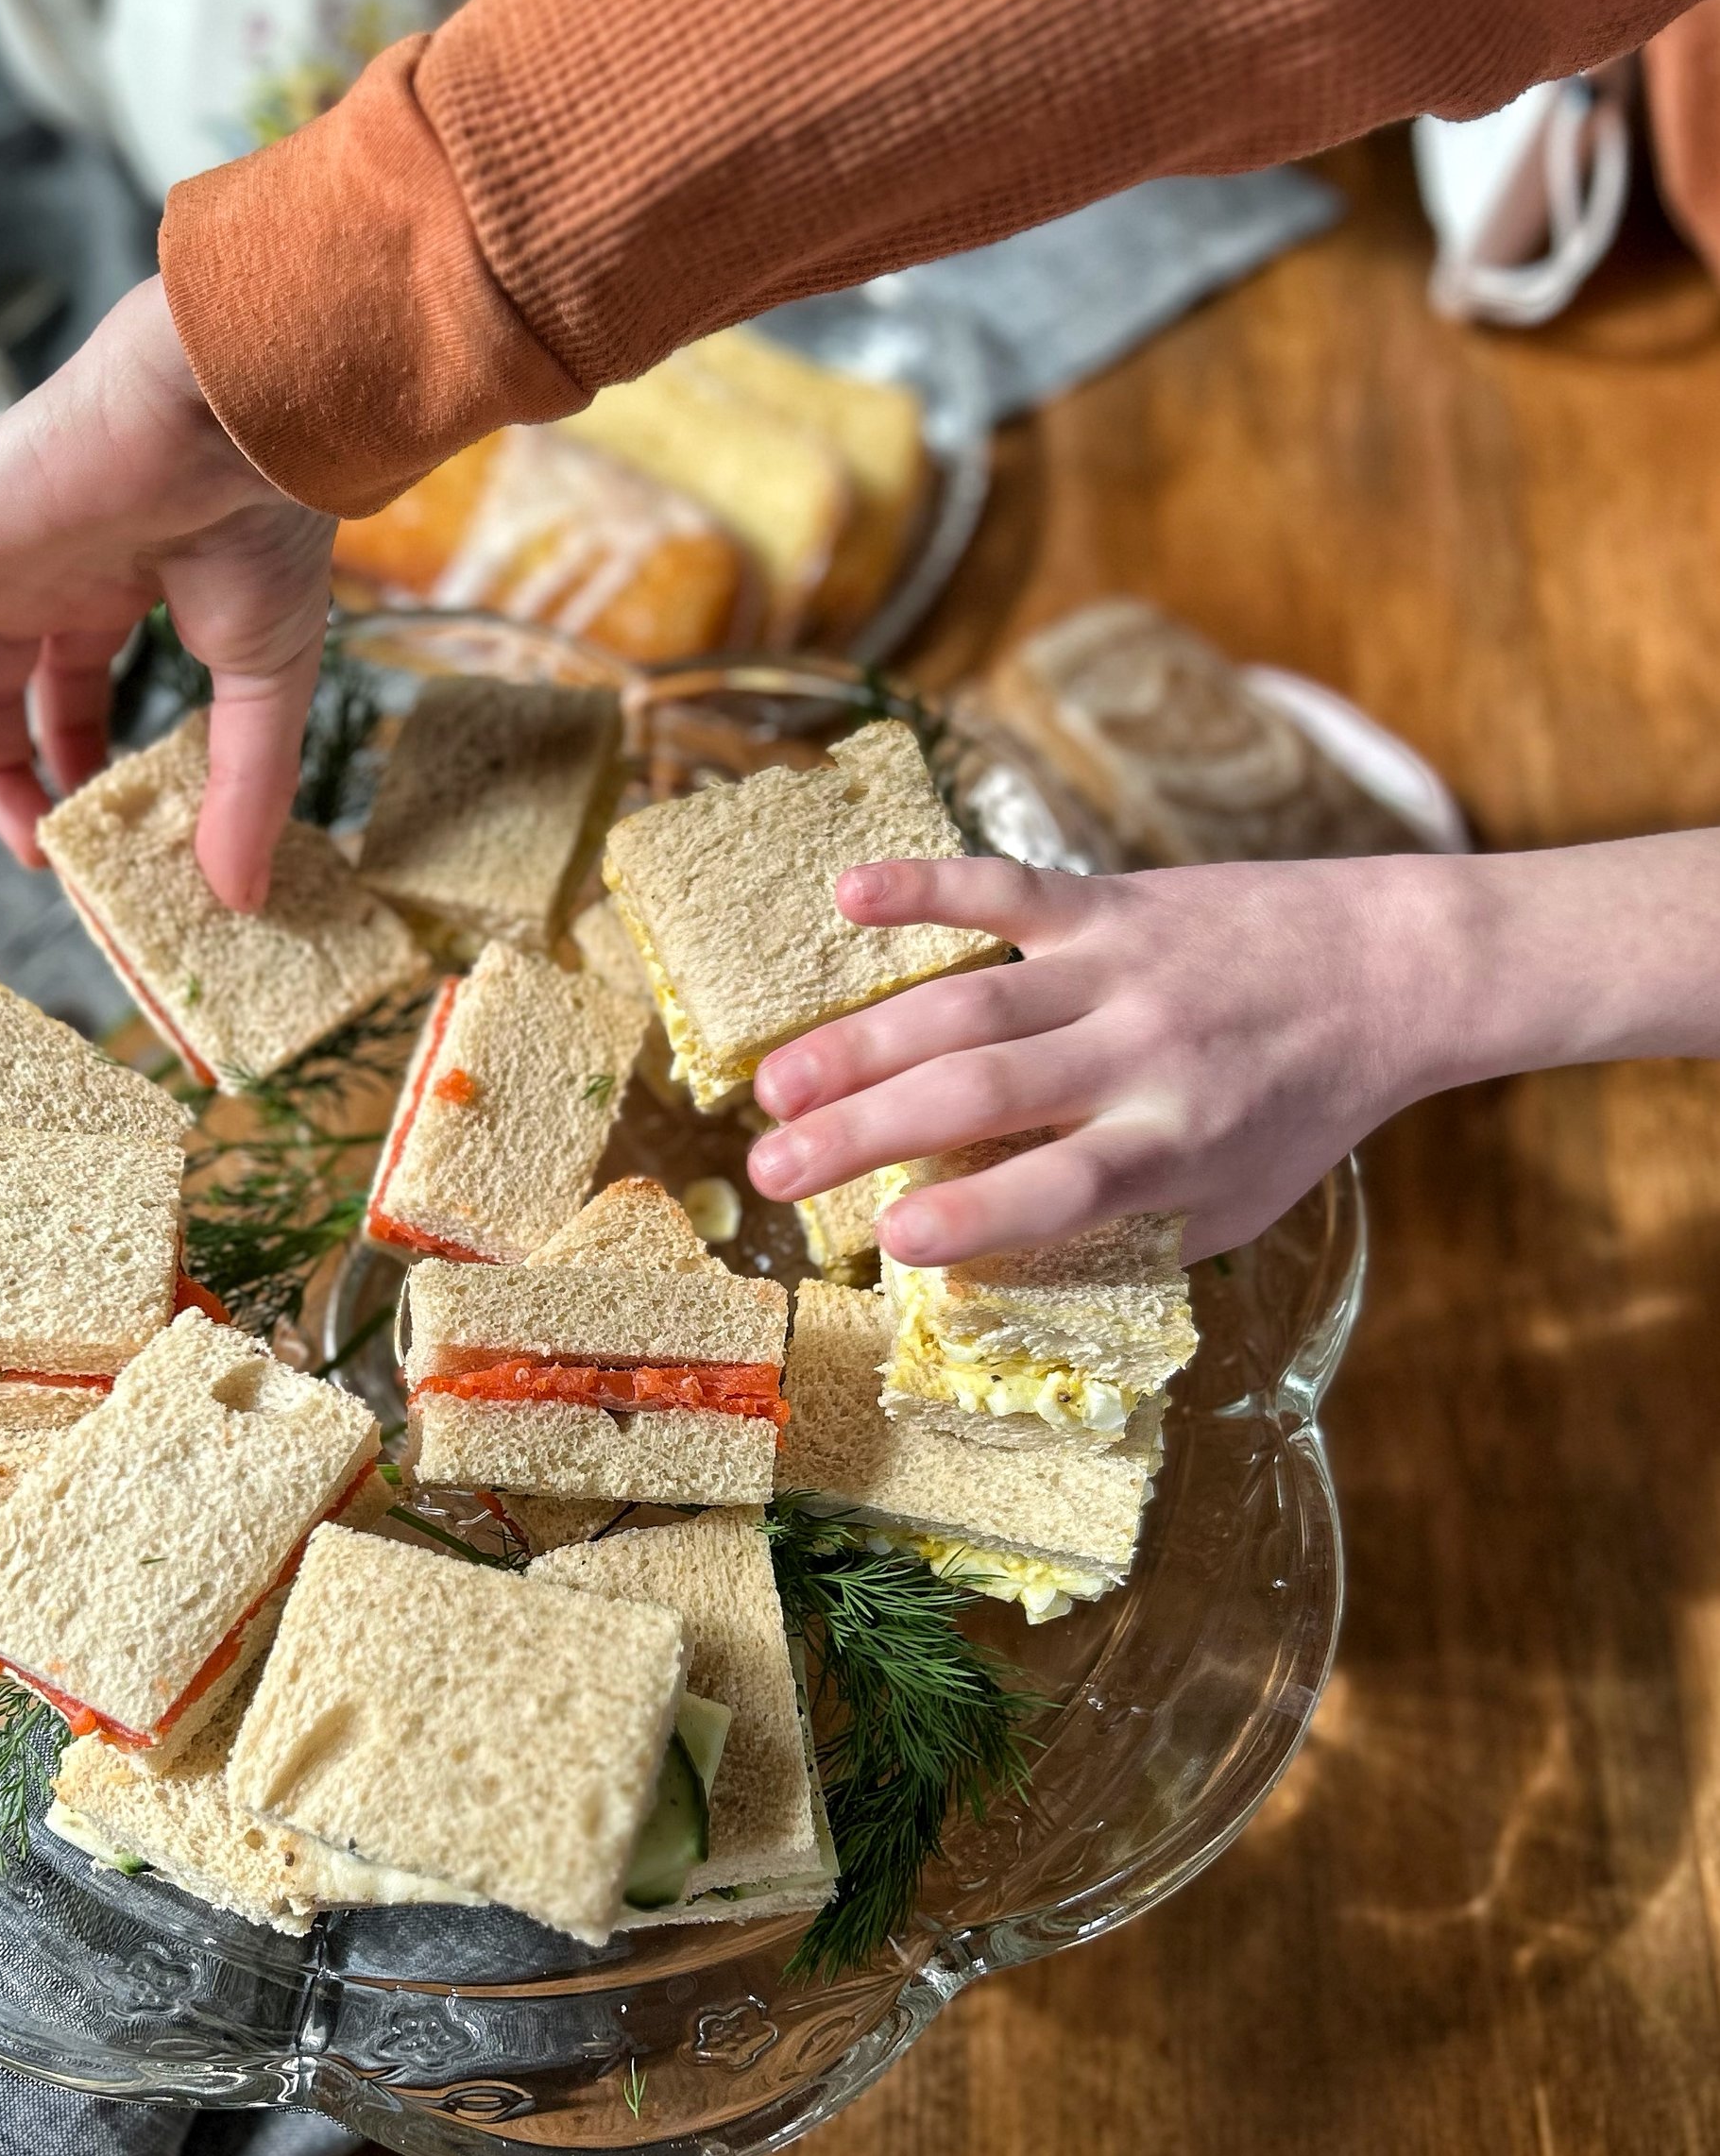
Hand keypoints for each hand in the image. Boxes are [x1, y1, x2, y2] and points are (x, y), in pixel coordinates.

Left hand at [0, 277, 334, 907]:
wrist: (228, 421)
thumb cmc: (259, 528)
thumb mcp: (264, 683)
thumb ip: (244, 791)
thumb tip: (244, 899)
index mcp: (111, 585)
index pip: (56, 686)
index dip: (56, 763)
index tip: (73, 834)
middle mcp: (34, 566)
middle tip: (25, 842)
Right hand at [744, 854, 1457, 1264]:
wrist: (1388, 970)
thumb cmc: (1293, 1110)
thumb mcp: (1231, 1202)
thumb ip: (1120, 1233)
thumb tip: (978, 1270)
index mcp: (1177, 1147)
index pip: (1068, 1186)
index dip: (979, 1215)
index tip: (891, 1242)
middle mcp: (1141, 1056)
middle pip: (984, 1093)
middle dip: (866, 1133)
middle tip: (768, 1173)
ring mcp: (1119, 971)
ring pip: (968, 1003)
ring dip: (859, 1044)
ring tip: (772, 1090)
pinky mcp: (1109, 903)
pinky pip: (1006, 888)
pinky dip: (925, 885)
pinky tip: (846, 896)